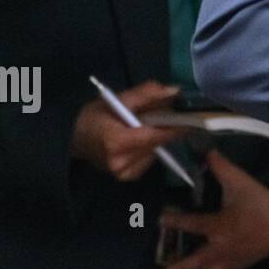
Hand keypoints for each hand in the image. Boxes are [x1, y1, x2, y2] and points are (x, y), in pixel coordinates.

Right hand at [71, 80, 186, 180]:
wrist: (74, 139)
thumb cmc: (95, 116)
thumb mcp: (118, 99)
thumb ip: (146, 94)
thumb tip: (175, 91)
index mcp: (116, 142)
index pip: (155, 135)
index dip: (176, 126)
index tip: (194, 116)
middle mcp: (121, 162)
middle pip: (158, 143)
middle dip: (168, 128)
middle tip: (173, 114)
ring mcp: (124, 173)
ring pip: (157, 151)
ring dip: (158, 138)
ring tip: (149, 125)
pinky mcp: (127, 177)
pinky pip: (150, 159)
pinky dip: (150, 148)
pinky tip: (140, 140)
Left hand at [157, 150, 268, 268]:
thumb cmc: (261, 203)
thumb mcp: (242, 182)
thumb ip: (221, 167)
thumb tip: (204, 149)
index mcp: (221, 226)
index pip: (193, 224)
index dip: (175, 222)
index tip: (159, 221)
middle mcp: (222, 249)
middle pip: (198, 262)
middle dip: (182, 268)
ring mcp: (228, 263)